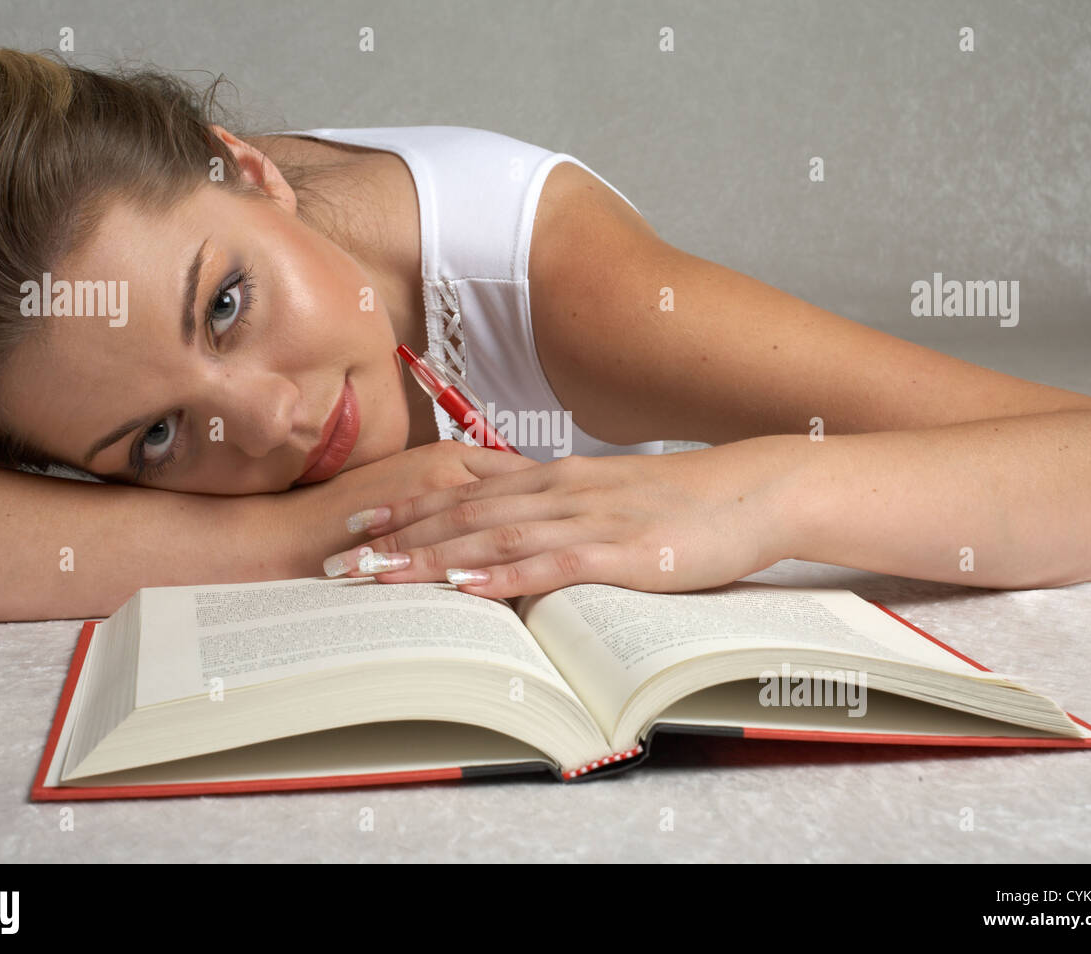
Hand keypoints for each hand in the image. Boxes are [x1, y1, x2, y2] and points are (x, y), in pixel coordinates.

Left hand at [320, 440, 799, 598]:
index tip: (359, 518)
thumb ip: (563, 511)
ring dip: (430, 556)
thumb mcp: (612, 498)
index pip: (465, 491)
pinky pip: (549, 563)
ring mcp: (587, 519)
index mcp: (555, 479)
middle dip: (396, 536)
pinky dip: (502, 575)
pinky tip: (465, 586)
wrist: (750, 490)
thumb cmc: (683, 501)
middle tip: (339, 557)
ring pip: (492, 537)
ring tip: (377, 574)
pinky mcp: (619, 552)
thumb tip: (521, 536)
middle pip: (462, 513)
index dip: (408, 505)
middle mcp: (558, 491)